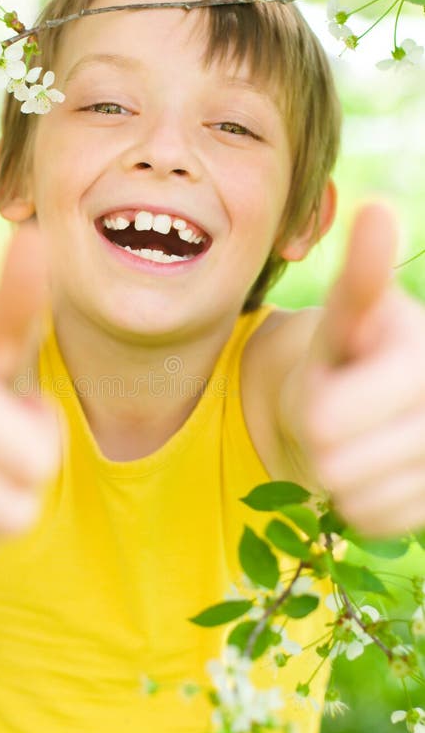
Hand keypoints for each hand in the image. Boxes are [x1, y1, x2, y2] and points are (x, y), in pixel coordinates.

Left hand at [301, 203, 424, 536]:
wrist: (359, 411)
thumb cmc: (345, 355)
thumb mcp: (341, 317)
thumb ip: (360, 279)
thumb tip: (378, 212)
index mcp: (418, 357)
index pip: (328, 417)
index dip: (319, 411)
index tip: (325, 400)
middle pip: (333, 460)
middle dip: (318, 441)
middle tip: (332, 419)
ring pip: (354, 495)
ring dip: (336, 474)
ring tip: (352, 442)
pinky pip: (372, 520)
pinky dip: (357, 504)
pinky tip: (371, 472)